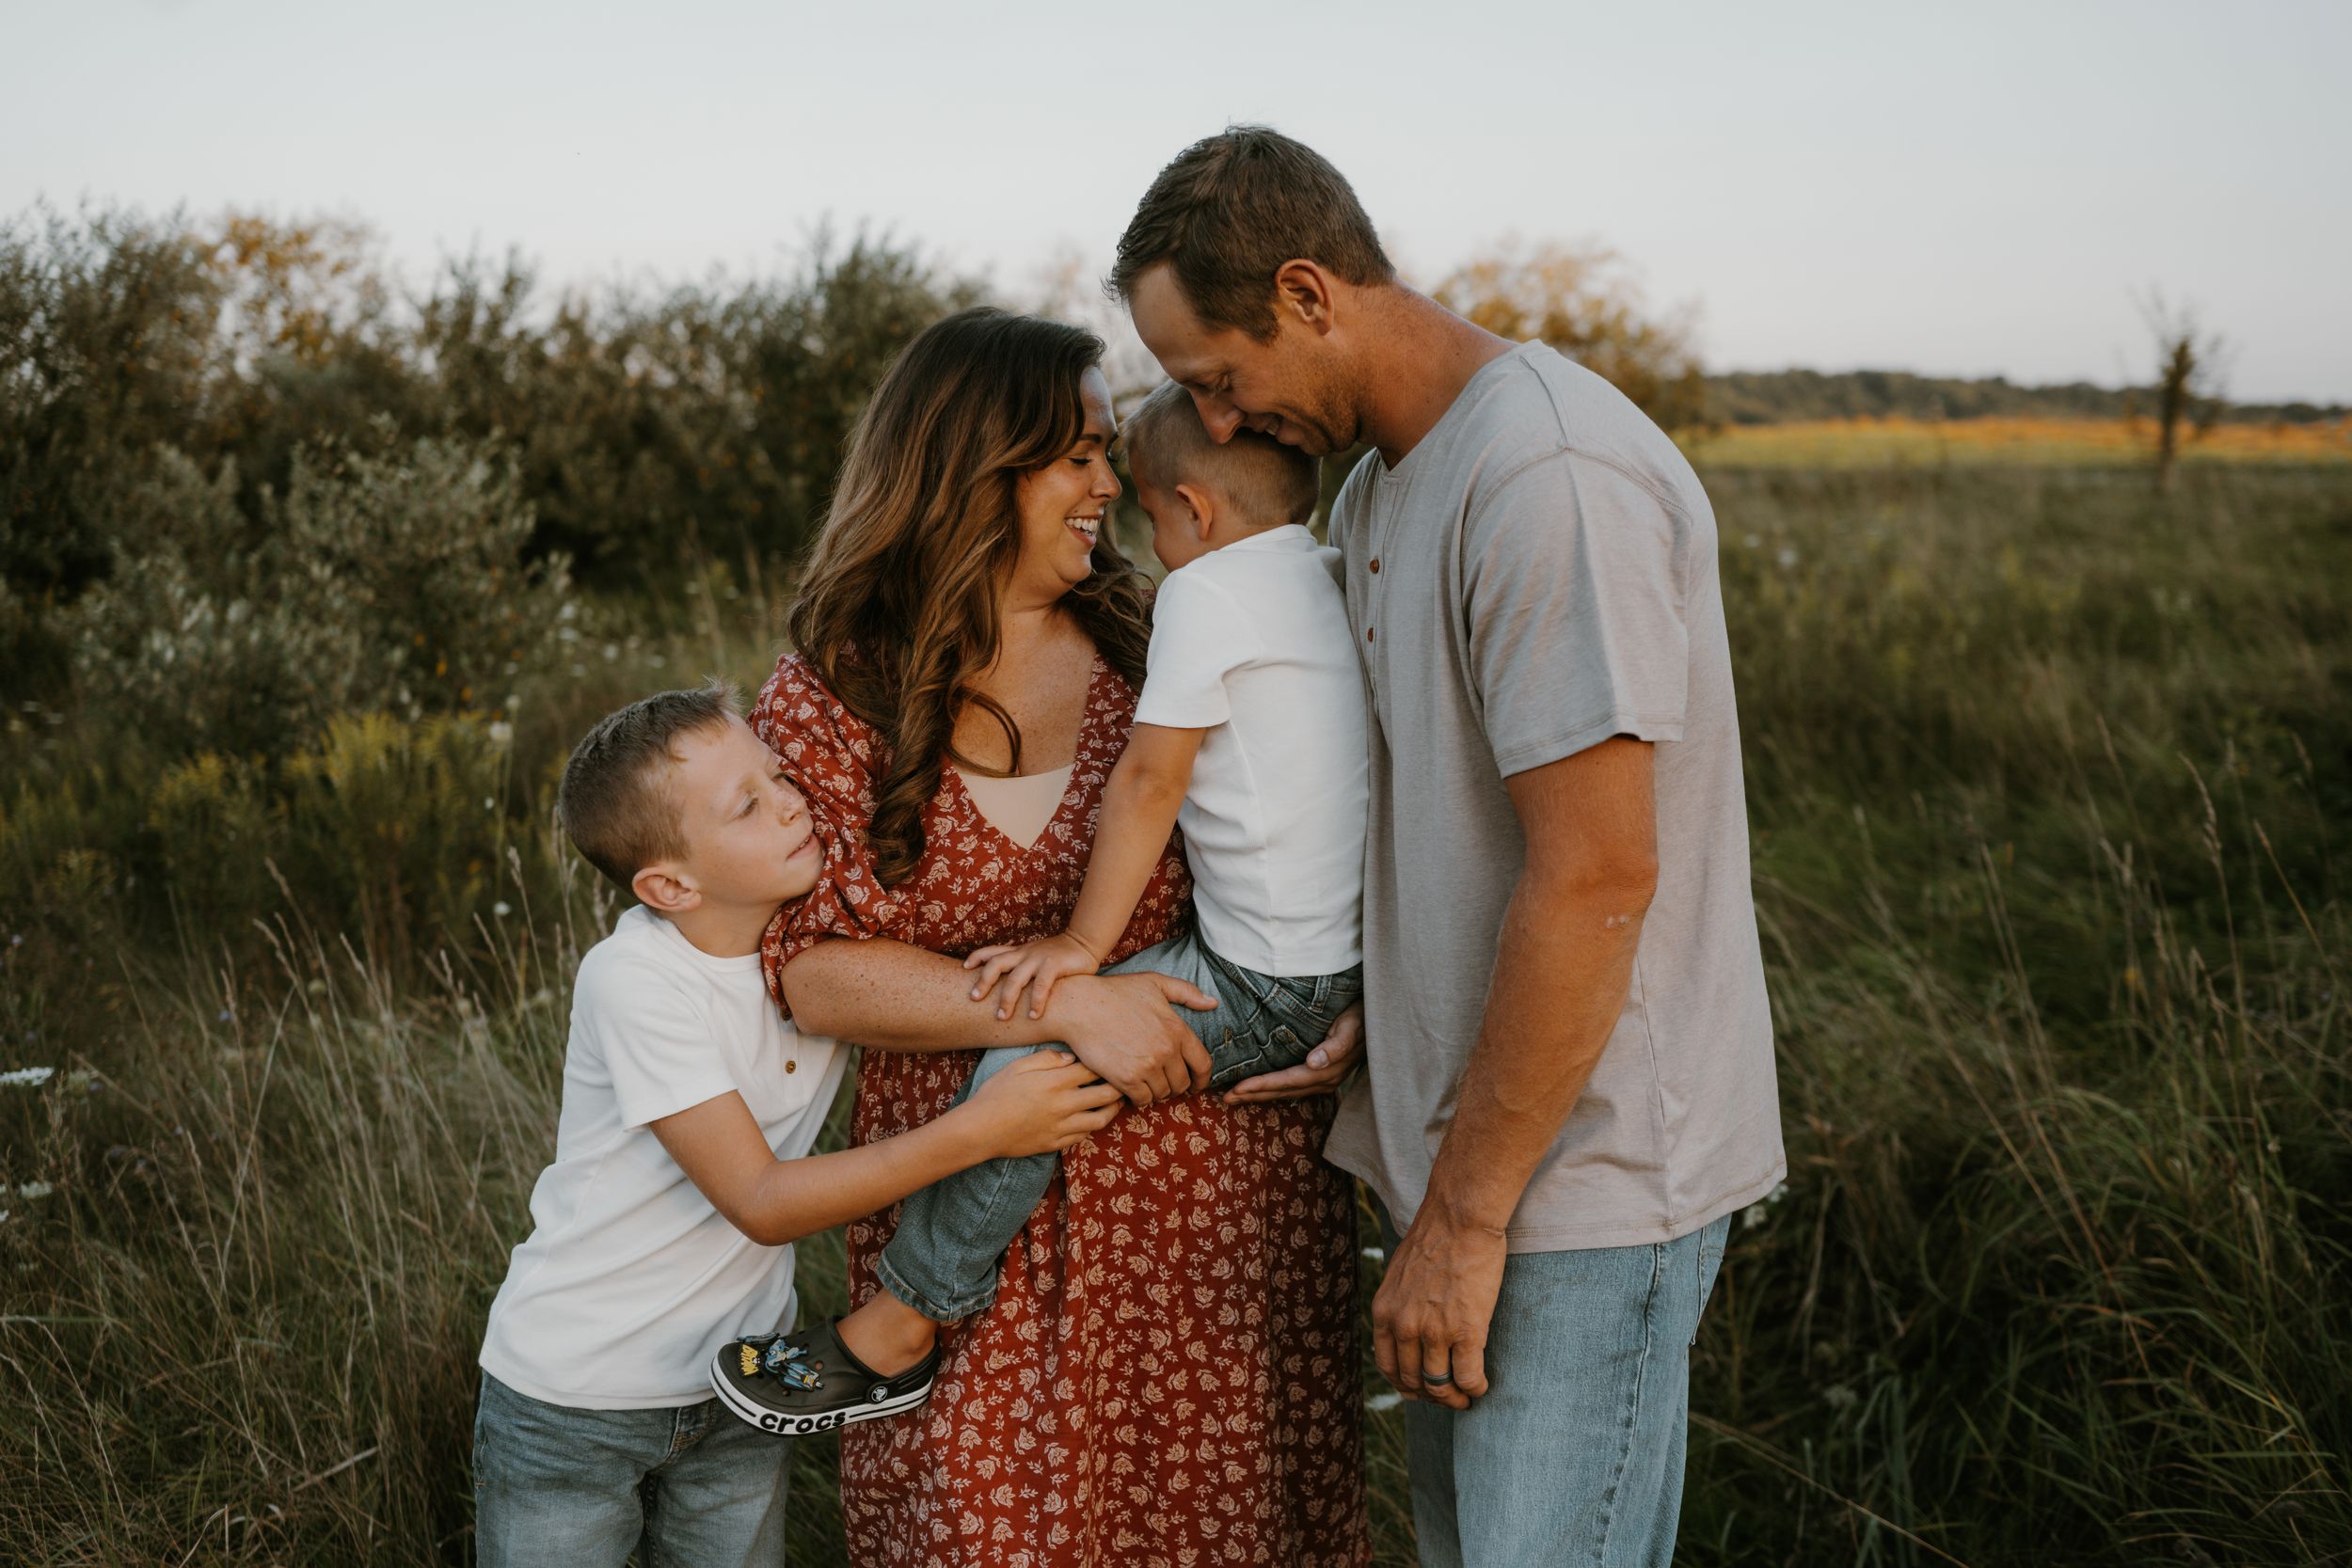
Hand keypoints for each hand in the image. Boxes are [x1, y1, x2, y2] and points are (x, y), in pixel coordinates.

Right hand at [961, 1050, 1124, 1156]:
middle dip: (1119, 1086)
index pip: (1093, 1070)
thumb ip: (1047, 1058)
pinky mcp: (1056, 1143)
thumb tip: (1070, 1058)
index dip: (1105, 1064)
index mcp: (1056, 1081)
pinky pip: (1084, 1136)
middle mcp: (1064, 1104)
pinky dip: (1092, 1127)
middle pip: (1106, 1094)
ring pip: (1101, 1119)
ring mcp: (1062, 1126)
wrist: (980, 1129)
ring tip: (1116, 1102)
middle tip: (1125, 1081)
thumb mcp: (1017, 1066)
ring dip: (1113, 1109)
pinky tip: (1093, 1119)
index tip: (1111, 1060)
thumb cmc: (995, 1093)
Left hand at [963, 932, 1101, 1020]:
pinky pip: (1041, 985)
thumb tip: (1006, 985)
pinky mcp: (1054, 965)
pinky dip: (1036, 1002)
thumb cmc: (1058, 955)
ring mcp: (1038, 958)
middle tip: (974, 999)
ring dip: (1007, 999)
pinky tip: (1033, 1016)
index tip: (965, 968)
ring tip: (1002, 1017)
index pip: (992, 951)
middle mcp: (1024, 954)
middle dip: (983, 981)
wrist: (1084, 942)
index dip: (976, 958)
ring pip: (1015, 978)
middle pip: (996, 964)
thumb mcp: (1035, 956)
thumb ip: (1023, 967)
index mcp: (1019, 952)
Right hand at [1052, 971, 1215, 1107]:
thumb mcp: (1154, 983)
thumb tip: (1213, 1003)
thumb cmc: (1115, 992)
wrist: (1079, 1006)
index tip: (1196, 1085)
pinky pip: (1142, 1100)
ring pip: (1162, 1093)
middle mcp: (1166, 1050)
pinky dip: (1138, 1097)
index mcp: (1177, 1029)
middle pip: (1182, 1083)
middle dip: (1174, 1085)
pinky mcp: (1127, 1079)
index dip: (1202, 1079)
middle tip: (1162, 1081)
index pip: (1203, 1064)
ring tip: (1144, 1082)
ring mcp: (1147, 1066)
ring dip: (1155, 1091)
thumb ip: (1186, 992)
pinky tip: (1131, 1087)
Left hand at [1222, 1001, 1364, 1105]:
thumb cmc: (1364, 1016)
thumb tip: (1313, 1063)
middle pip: (1283, 1091)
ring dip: (1261, 1093)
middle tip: (1225, 1097)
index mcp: (1328, 1071)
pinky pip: (1294, 1086)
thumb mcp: (1352, 1026)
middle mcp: (1324, 1080)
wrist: (1382, 1018)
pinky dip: (1275, 1088)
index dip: (1261, 1086)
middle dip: (1254, 1094)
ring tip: (1236, 1095)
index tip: (1237, 1089)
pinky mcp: (1324, 1074)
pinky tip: (1262, 1088)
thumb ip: (1335, 1045)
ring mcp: (1325, 1080)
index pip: (1286, 1081)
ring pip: (1286, 1091)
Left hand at [1371, 1202, 1506, 1410]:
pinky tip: (1482, 1385)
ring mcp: (1434, 1331)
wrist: (1460, 1217)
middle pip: (1413, 1381)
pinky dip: (1475, 1388)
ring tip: (1465, 1397)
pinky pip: (1467, 1377)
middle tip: (1448, 1398)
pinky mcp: (1466, 1331)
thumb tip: (1410, 1327)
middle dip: (1431, 1396)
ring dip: (1454, 1398)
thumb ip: (1400, 1304)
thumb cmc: (1436, 1237)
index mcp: (1385, 1312)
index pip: (1387, 1366)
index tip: (1420, 1389)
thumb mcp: (1400, 1274)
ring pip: (1439, 1385)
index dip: (1405, 1385)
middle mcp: (1404, 1326)